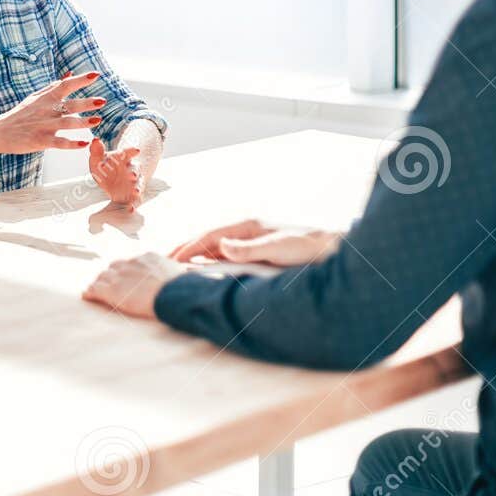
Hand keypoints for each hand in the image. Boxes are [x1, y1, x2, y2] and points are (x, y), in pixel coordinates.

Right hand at [0, 71, 105, 154]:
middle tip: (102, 101)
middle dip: (86, 103)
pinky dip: (72, 144)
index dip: (81, 80)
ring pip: (66, 123)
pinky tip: (84, 143)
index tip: (96, 75)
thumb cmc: (20, 114)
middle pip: (69, 105)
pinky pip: (59, 143)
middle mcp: (46, 110)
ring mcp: (43, 126)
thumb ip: (53, 86)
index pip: (65, 85)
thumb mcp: (35, 97)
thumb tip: (70, 73)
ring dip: (83, 122)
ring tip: (97, 120)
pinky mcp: (40, 141)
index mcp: (46, 98)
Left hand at [82, 253, 183, 318]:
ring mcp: (120, 276)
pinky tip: (86, 296)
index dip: (126, 270)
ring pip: (102, 277)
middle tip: (107, 281)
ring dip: (98, 283)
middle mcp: (131, 264)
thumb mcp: (179, 273)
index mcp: (147, 258)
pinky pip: (95, 289)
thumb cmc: (181, 287)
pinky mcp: (112, 290)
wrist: (173, 293)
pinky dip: (89, 293)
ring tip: (93, 288)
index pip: (131, 262)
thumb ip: (174, 271)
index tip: (125, 275)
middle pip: (114, 267)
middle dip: (110, 274)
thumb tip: (183, 274)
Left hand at [88, 139, 142, 206]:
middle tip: (132, 174)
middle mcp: (130, 169)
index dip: (131, 151)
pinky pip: (134, 200)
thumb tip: (94, 140)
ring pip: (138, 184)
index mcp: (122, 158)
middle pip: (135, 168)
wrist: (112, 180)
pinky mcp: (132, 195)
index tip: (136, 150)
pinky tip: (131, 209)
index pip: (127, 152)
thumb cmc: (105, 167)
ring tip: (136, 191)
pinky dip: (133, 205)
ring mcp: (133, 182)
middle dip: (134, 171)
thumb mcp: (97, 159)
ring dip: (137, 187)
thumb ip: (96, 151)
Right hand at [168, 219, 340, 267]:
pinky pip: (228, 255)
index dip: (188, 247)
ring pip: (216, 248)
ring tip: (178, 267)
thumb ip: (248, 248)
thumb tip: (220, 246)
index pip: (209, 236)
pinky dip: (211, 261)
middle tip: (163, 261)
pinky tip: (207, 270)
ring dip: (197, 256)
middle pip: (209, 240)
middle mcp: (247, 231)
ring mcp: (253, 240)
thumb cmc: (308, 245)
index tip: (169, 258)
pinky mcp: (259, 251)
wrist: (332, 248)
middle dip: (186, 249)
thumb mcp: (278, 247)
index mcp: (248, 226)